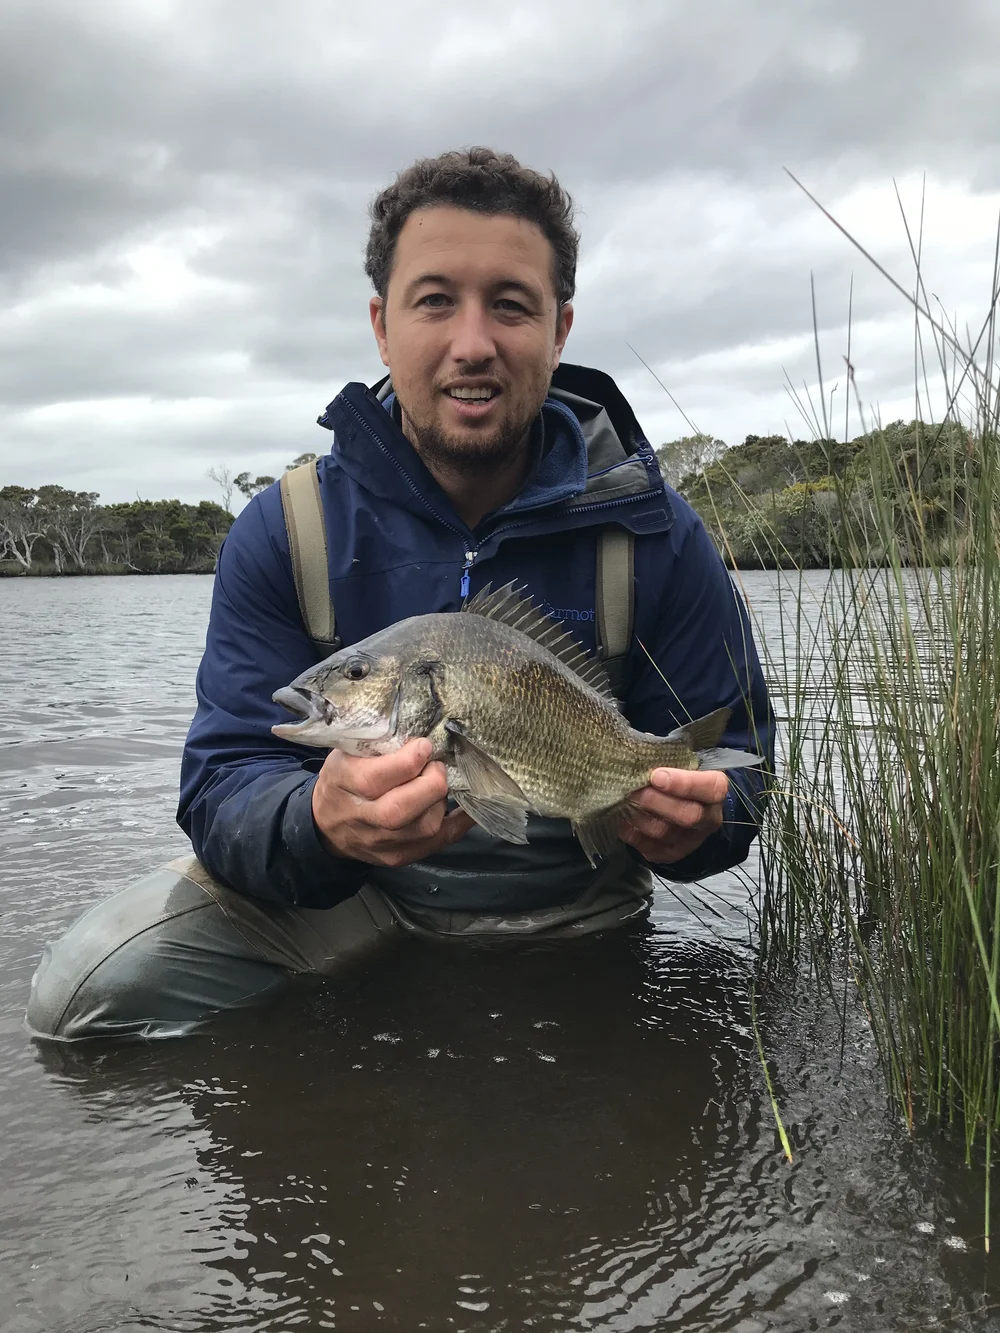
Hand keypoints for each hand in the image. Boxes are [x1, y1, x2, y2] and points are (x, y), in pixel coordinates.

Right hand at [311, 737, 474, 867]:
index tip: (425, 745)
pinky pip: (439, 842)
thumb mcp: (346, 755)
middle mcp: (362, 819)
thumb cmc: (343, 782)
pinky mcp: (400, 857)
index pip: (378, 778)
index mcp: (345, 785)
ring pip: (425, 827)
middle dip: (431, 782)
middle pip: (401, 809)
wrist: (328, 828)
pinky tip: (469, 807)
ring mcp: (382, 843)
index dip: (410, 760)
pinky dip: (459, 823)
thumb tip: (421, 731)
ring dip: (440, 800)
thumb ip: (377, 744)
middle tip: (436, 766)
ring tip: (437, 784)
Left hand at [619, 767, 728, 864]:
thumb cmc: (680, 775)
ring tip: (624, 803)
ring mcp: (693, 839)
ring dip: (640, 818)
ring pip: (666, 833)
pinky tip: (622, 822)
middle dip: (656, 802)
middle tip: (633, 791)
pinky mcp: (674, 853)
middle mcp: (709, 817)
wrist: (687, 802)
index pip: (709, 788)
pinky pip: (653, 850)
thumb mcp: (681, 761)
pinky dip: (633, 836)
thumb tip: (640, 750)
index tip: (656, 775)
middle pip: (688, 816)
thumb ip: (666, 756)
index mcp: (715, 789)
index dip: (683, 783)